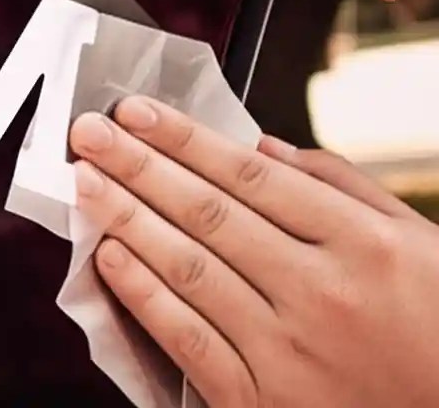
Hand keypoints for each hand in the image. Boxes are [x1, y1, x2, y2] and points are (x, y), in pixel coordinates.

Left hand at [68, 96, 438, 406]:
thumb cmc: (438, 328)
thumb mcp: (420, 243)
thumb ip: (343, 188)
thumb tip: (262, 149)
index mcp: (362, 244)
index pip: (250, 177)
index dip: (184, 138)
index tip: (135, 111)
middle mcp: (321, 291)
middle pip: (208, 213)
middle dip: (138, 166)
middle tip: (87, 133)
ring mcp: (288, 349)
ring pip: (189, 269)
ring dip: (128, 219)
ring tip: (86, 182)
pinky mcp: (261, 400)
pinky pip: (188, 339)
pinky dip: (144, 295)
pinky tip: (110, 258)